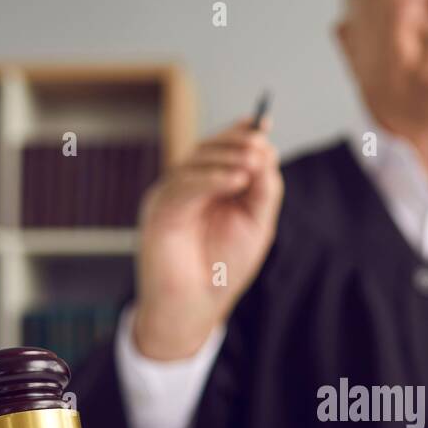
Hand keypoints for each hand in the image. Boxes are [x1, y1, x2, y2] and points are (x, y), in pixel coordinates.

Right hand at [132, 118, 283, 359]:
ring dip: (227, 158)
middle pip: (210, 149)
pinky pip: (185, 186)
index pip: (225, 150)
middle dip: (237, 142)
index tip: (264, 122)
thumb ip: (263, 190)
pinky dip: (211, 179)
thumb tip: (267, 153)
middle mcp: (189, 187)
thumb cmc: (224, 268)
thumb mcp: (256, 224)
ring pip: (196, 162)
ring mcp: (172, 196)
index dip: (242, 132)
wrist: (196, 306)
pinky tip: (236, 179)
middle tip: (261, 143)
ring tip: (254, 162)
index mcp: (212, 187)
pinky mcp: (160, 211)